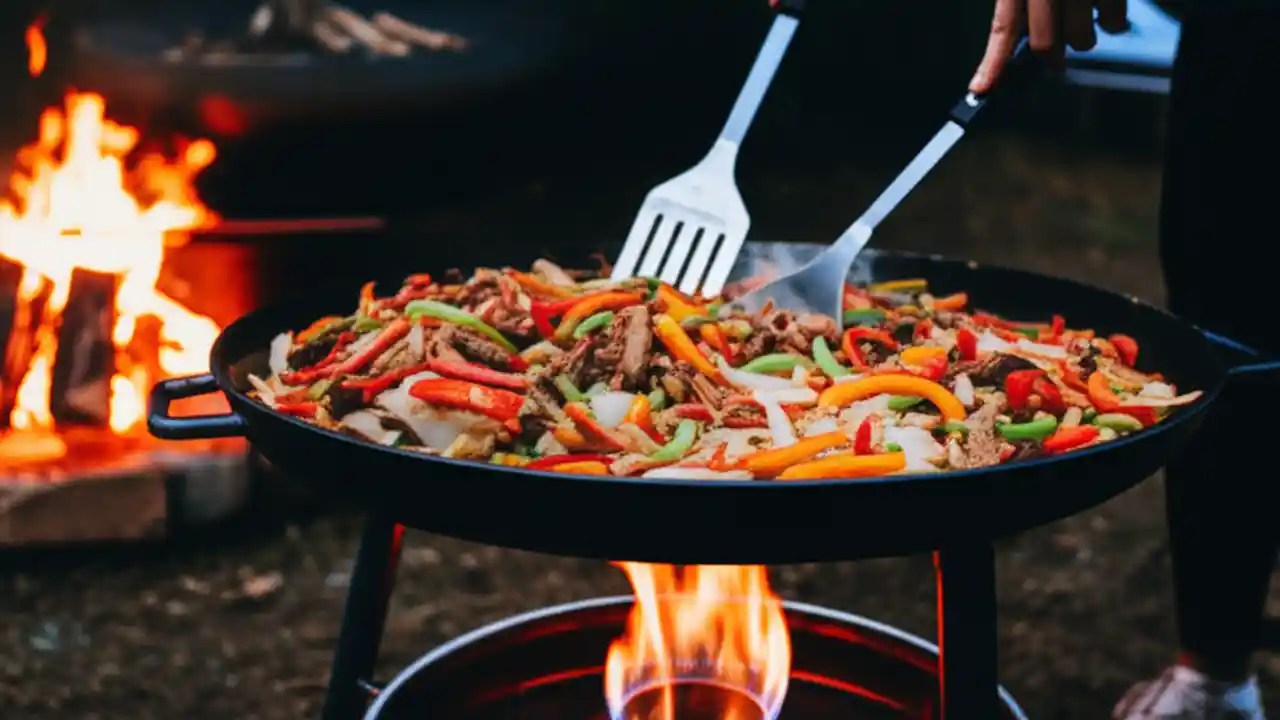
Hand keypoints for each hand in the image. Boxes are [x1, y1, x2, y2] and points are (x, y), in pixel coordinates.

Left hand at [968, 0, 1128, 93]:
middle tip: (1054, 53)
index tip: (980, 90)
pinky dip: (1112, 22)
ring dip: (1082, 37)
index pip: (1003, 28)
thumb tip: (1010, 49)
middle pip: (1046, 46)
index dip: (992, 64)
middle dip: (1050, 57)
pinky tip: (1105, 6)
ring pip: (1082, 39)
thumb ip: (1021, 4)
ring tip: (1083, 14)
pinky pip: (1114, 21)